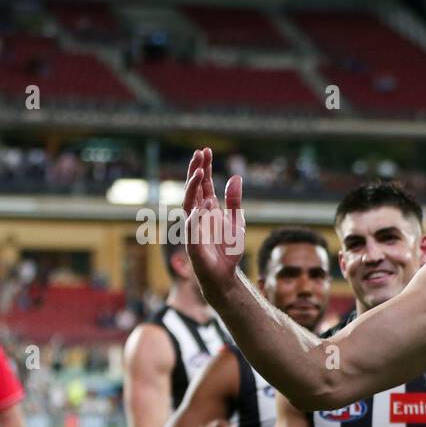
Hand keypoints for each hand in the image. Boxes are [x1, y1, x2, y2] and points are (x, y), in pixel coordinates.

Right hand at [183, 148, 245, 289]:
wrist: (224, 276)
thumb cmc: (227, 251)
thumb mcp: (236, 222)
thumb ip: (234, 201)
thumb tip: (236, 177)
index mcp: (208, 210)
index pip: (203, 185)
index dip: (204, 168)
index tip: (206, 151)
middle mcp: (198, 216)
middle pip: (193, 189)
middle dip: (195, 171)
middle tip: (200, 153)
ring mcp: (193, 229)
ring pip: (189, 204)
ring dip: (193, 189)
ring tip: (199, 172)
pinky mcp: (193, 244)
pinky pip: (193, 228)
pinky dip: (198, 216)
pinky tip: (204, 204)